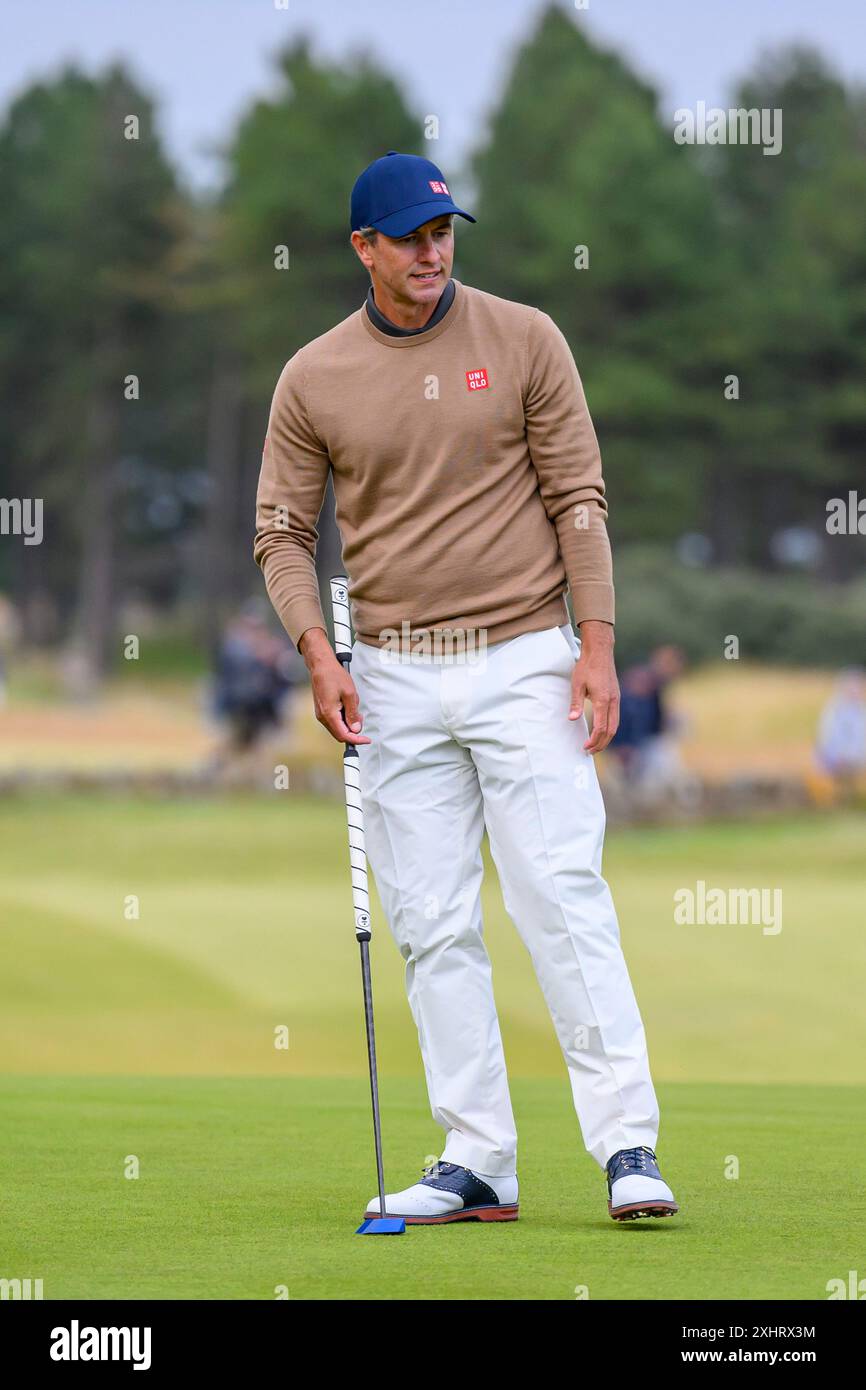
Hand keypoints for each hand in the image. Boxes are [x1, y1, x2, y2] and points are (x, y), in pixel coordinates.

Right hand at [299, 627, 370, 745]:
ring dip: (348, 723)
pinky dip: (343, 718)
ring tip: (353, 705)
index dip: (357, 740)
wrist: (321, 666)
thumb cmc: (334, 676)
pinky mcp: (321, 710)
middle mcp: (322, 717)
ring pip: (337, 727)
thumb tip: (355, 729)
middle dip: (353, 731)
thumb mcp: (350, 694)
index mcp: (329, 714)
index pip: (344, 735)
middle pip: (340, 734)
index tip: (367, 740)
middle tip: (361, 718)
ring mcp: (321, 714)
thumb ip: (353, 713)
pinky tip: (347, 705)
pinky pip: (334, 720)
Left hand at [568, 620, 619, 753]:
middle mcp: (613, 701)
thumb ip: (576, 703)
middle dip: (602, 744)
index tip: (585, 747)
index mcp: (603, 700)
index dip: (594, 740)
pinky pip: (615, 717)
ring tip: (596, 745)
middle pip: (611, 730)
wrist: (600, 652)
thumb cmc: (587, 666)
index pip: (601, 727)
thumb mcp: (577, 684)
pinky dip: (610, 728)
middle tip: (590, 751)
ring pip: (615, 725)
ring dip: (606, 737)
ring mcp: (617, 699)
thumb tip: (572, 719)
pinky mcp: (616, 696)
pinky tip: (602, 731)